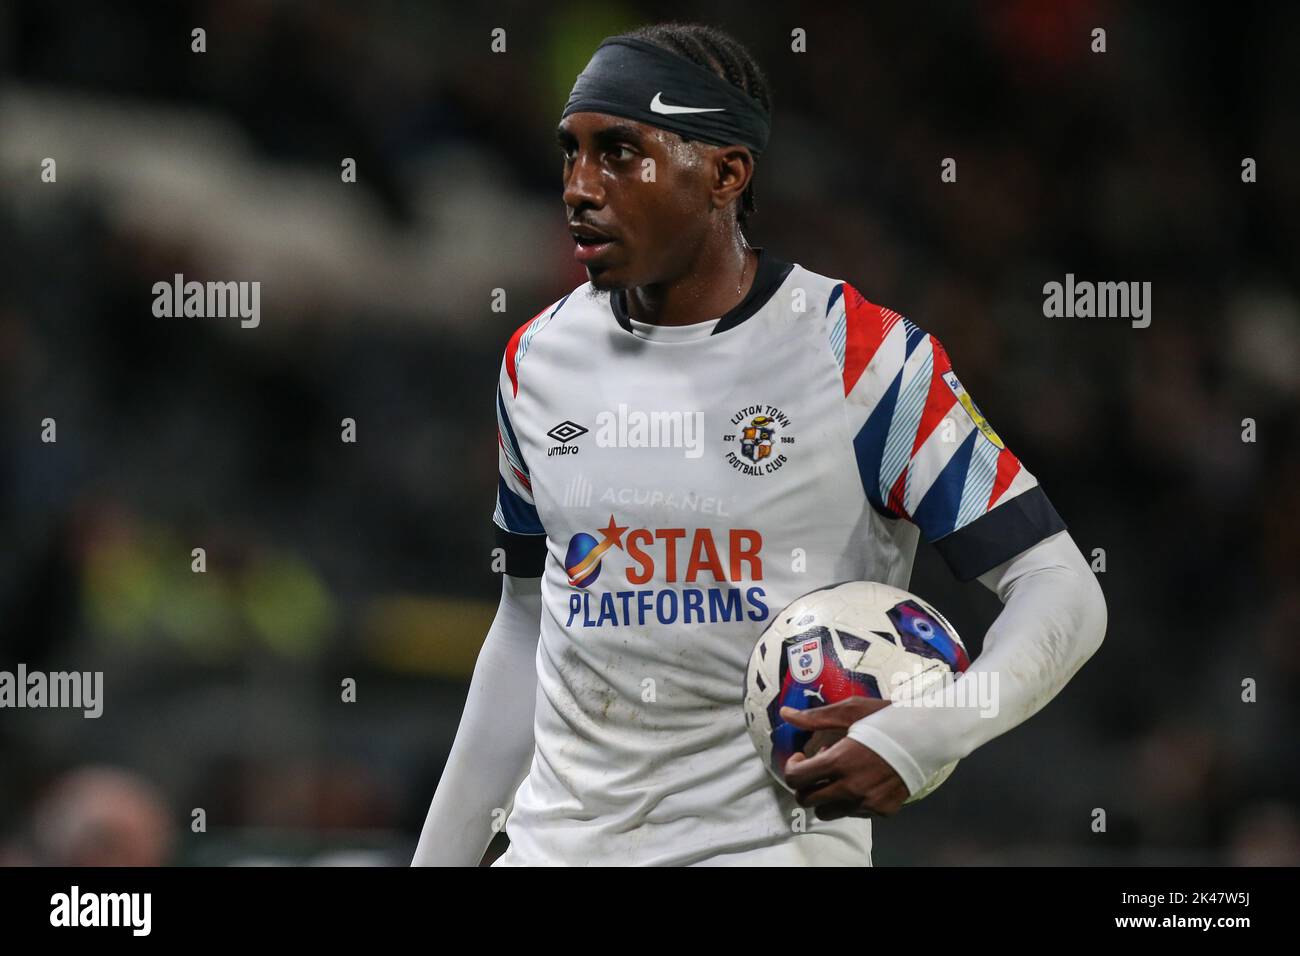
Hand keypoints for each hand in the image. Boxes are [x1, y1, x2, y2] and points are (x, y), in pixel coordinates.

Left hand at [780, 698, 909, 819]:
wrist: (927, 737)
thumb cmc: (886, 719)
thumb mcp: (850, 711)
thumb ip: (814, 717)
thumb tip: (785, 714)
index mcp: (839, 762)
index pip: (796, 779)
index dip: (792, 768)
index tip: (801, 758)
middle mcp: (851, 788)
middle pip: (806, 801)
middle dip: (806, 784)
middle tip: (818, 768)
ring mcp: (866, 803)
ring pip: (827, 812)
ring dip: (826, 795)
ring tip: (839, 775)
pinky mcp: (881, 811)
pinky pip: (853, 813)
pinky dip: (850, 799)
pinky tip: (860, 779)